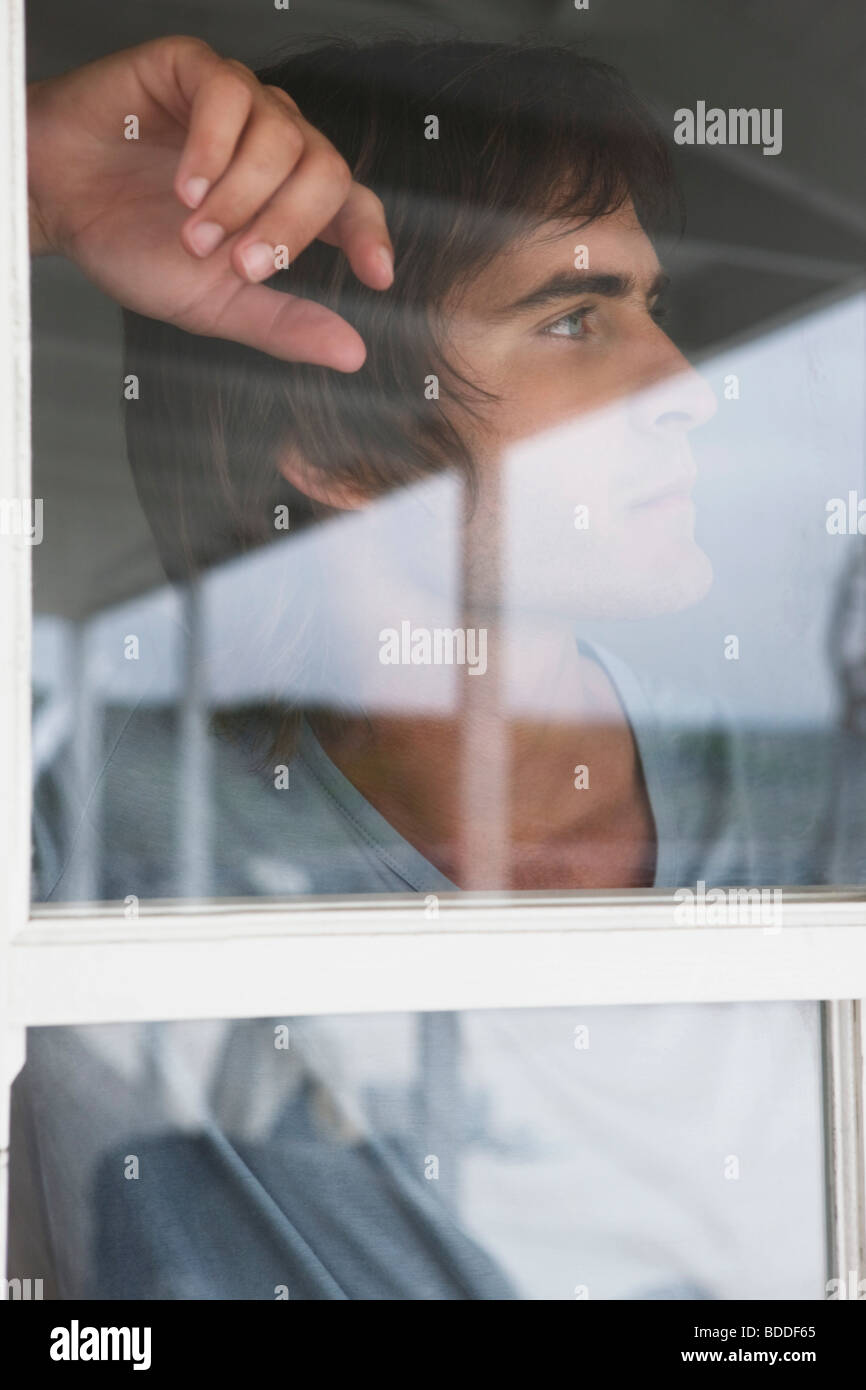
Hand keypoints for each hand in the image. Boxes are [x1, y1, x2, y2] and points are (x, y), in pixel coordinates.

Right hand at [27, 36, 393, 369]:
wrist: (56, 205)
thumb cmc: (131, 244)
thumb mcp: (216, 303)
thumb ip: (283, 325)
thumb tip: (352, 353)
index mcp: (288, 198)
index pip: (354, 206)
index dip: (370, 236)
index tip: (376, 276)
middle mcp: (274, 144)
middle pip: (327, 172)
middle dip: (288, 227)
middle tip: (239, 263)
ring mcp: (239, 103)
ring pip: (284, 137)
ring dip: (241, 197)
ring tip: (193, 231)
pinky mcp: (194, 69)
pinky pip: (231, 96)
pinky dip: (213, 149)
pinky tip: (186, 186)